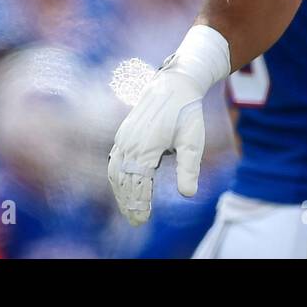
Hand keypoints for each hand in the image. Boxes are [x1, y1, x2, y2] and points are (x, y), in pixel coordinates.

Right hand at [107, 63, 207, 226]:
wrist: (173, 85)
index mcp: (147, 148)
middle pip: (124, 181)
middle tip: (137, 221)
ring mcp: (123, 138)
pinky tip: (123, 187)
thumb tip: (188, 194)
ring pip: (115, 172)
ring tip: (129, 208)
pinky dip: (117, 177)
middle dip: (128, 202)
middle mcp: (130, 144)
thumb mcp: (193, 141)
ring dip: (120, 192)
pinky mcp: (122, 134)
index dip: (139, 203)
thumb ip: (188, 168)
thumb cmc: (186, 114)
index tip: (142, 220)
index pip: (138, 184)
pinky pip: (114, 160)